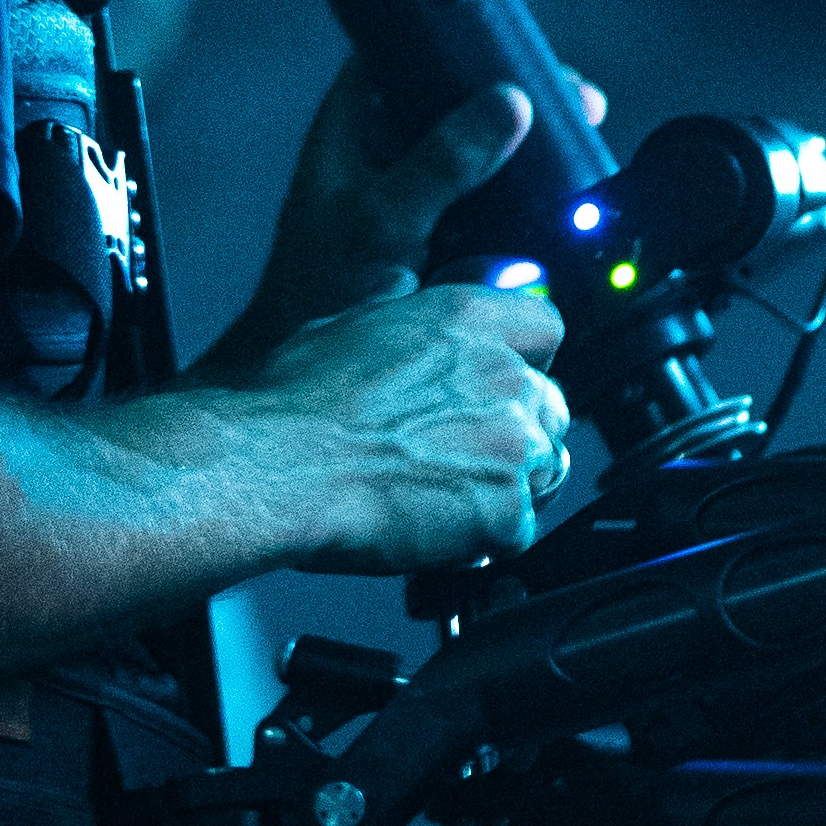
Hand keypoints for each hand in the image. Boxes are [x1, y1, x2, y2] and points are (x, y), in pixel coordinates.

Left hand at [225, 60, 605, 360]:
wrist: (320, 369)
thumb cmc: (318, 289)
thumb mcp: (381, 219)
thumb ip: (440, 163)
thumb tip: (508, 104)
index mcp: (359, 114)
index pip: (415, 44)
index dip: (470, 40)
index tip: (529, 54)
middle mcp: (391, 139)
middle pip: (468, 95)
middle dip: (524, 102)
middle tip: (578, 107)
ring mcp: (422, 184)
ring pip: (489, 149)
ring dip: (531, 156)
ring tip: (580, 156)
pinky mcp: (448, 227)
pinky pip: (499, 200)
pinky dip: (530, 202)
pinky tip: (562, 207)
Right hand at [237, 273, 572, 575]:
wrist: (275, 470)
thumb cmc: (293, 404)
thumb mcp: (338, 326)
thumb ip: (386, 307)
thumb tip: (398, 286)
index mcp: (466, 320)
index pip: (543, 328)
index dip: (526, 360)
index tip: (504, 383)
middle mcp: (501, 375)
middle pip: (550, 405)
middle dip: (516, 432)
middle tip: (464, 455)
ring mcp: (510, 444)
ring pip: (545, 469)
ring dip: (509, 486)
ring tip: (450, 499)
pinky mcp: (504, 510)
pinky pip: (517, 531)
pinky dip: (484, 540)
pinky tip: (438, 534)